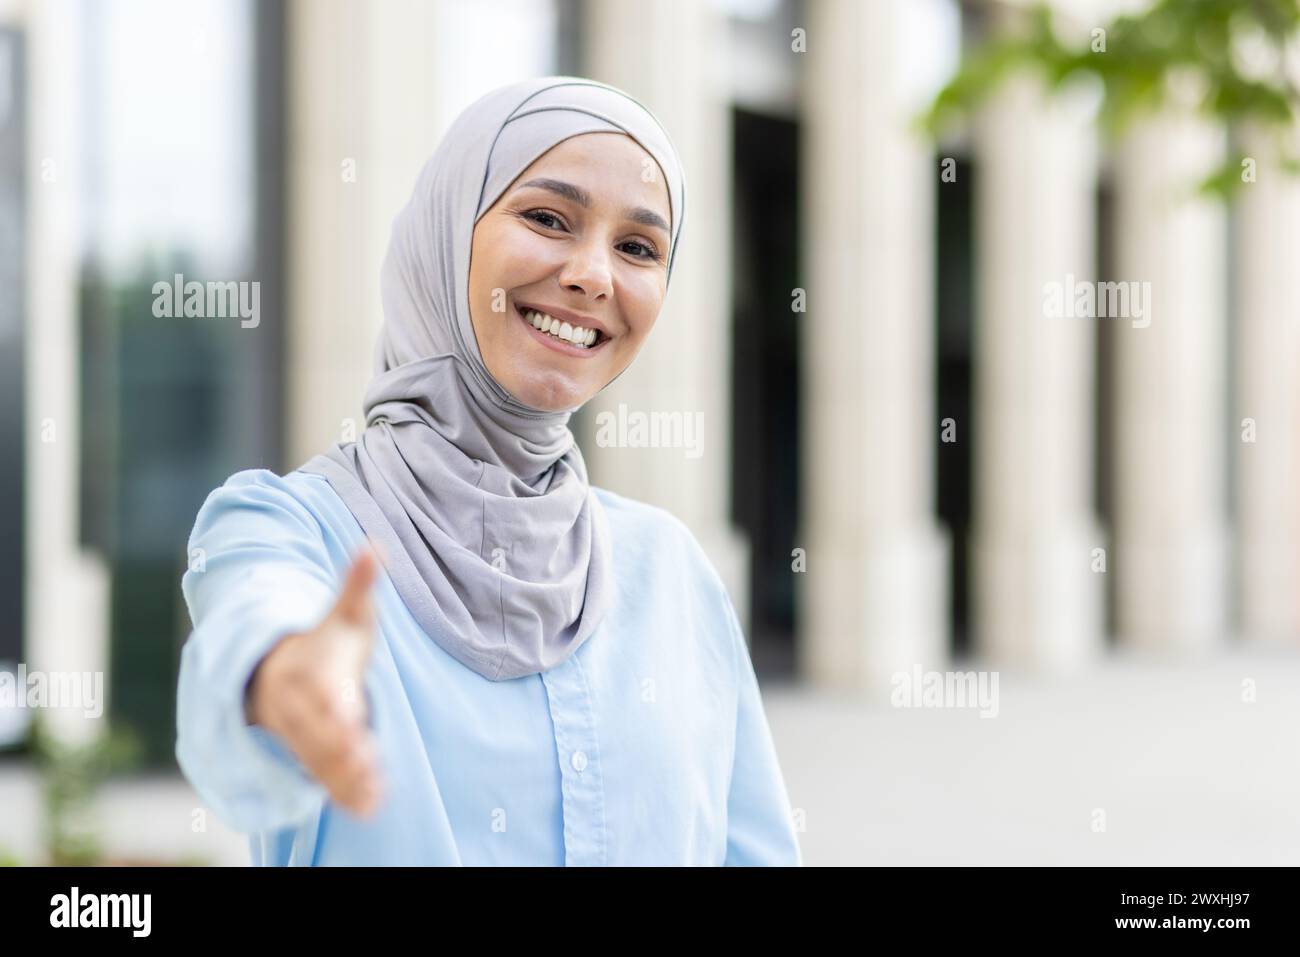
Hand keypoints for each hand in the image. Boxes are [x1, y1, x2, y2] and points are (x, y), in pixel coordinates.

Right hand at [245, 547, 384, 817]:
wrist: (277, 670)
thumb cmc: (324, 642)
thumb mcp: (344, 613)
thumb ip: (358, 584)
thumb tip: (374, 545)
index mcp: (309, 673)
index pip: (321, 695)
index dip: (335, 711)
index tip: (352, 723)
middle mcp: (301, 709)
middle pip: (318, 735)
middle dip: (340, 754)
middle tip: (366, 770)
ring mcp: (303, 736)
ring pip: (321, 761)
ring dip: (344, 781)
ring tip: (372, 800)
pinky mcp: (312, 755)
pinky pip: (324, 777)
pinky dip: (343, 792)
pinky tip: (368, 808)